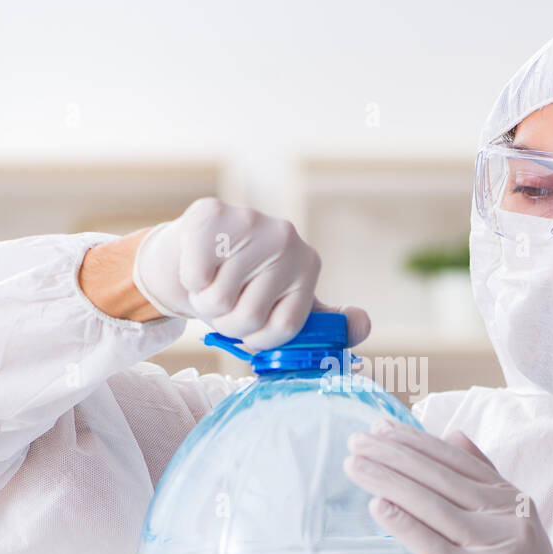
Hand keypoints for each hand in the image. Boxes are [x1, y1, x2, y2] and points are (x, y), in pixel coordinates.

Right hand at [132, 197, 369, 350]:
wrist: (194, 257)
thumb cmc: (241, 290)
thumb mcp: (285, 308)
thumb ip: (326, 325)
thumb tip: (362, 322)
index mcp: (308, 265)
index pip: (285, 327)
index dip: (259, 339)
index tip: (251, 330)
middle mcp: (286, 238)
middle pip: (249, 316)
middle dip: (228, 323)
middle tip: (226, 305)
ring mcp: (251, 221)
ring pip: (218, 299)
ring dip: (205, 304)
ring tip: (211, 286)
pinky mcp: (211, 214)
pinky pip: (195, 276)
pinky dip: (189, 283)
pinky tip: (197, 267)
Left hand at [343, 418, 552, 553]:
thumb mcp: (516, 525)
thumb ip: (486, 480)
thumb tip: (454, 436)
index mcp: (512, 500)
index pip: (456, 460)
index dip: (416, 441)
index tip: (380, 427)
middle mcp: (506, 517)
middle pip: (440, 477)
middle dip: (394, 455)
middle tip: (356, 440)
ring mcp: (495, 548)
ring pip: (433, 505)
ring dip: (389, 481)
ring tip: (354, 465)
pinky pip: (434, 546)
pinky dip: (404, 523)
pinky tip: (378, 506)